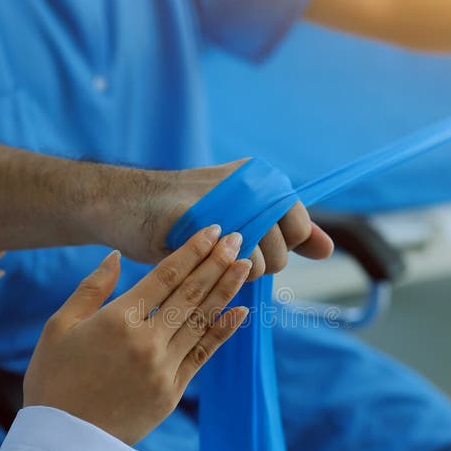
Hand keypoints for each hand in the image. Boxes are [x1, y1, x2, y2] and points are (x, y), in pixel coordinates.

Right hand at [23, 226, 250, 444]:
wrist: (65, 443)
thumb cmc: (54, 381)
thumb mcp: (59, 328)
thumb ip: (91, 289)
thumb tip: (117, 257)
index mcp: (117, 320)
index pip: (166, 276)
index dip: (192, 250)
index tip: (213, 230)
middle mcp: (146, 341)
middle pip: (191, 293)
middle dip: (217, 262)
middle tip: (239, 238)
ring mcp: (164, 368)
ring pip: (202, 319)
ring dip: (226, 289)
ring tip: (246, 265)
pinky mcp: (173, 391)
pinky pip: (204, 353)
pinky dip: (224, 330)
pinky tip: (241, 310)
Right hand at [97, 160, 333, 279]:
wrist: (122, 204)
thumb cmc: (181, 214)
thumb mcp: (241, 214)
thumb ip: (287, 231)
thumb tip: (327, 249)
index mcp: (261, 177)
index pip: (296, 227)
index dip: (278, 247)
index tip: (246, 243)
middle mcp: (249, 183)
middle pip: (280, 251)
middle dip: (256, 264)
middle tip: (220, 252)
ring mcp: (224, 200)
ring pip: (257, 263)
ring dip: (231, 272)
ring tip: (205, 254)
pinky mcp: (196, 219)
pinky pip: (227, 263)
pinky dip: (212, 271)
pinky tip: (193, 258)